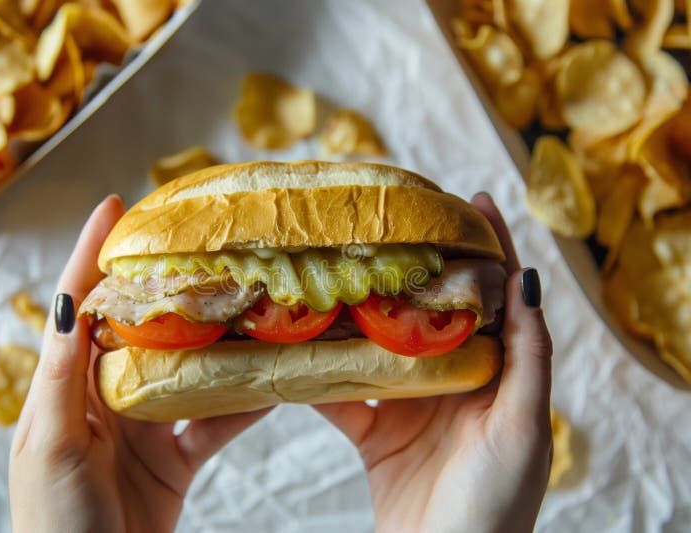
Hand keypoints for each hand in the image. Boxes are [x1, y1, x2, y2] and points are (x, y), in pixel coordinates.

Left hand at [9, 196, 269, 532]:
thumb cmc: (54, 519)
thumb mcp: (51, 444)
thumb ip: (63, 376)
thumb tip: (68, 303)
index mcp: (64, 387)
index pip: (78, 308)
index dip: (95, 254)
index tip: (117, 206)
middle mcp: (104, 397)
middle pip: (144, 330)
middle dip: (174, 292)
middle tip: (208, 253)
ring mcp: (143, 425)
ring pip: (188, 372)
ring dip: (220, 347)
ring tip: (253, 311)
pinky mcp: (174, 456)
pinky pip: (213, 420)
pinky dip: (242, 405)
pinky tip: (271, 385)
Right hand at [316, 193, 552, 532]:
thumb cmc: (498, 502)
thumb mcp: (523, 425)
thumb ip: (529, 356)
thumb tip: (527, 279)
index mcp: (497, 376)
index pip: (496, 298)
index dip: (487, 248)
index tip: (468, 201)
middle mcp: (453, 383)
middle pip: (429, 314)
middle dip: (409, 271)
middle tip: (385, 230)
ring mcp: (410, 407)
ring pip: (378, 348)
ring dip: (357, 318)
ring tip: (334, 276)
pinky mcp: (375, 434)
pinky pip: (341, 396)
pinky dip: (319, 377)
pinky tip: (297, 350)